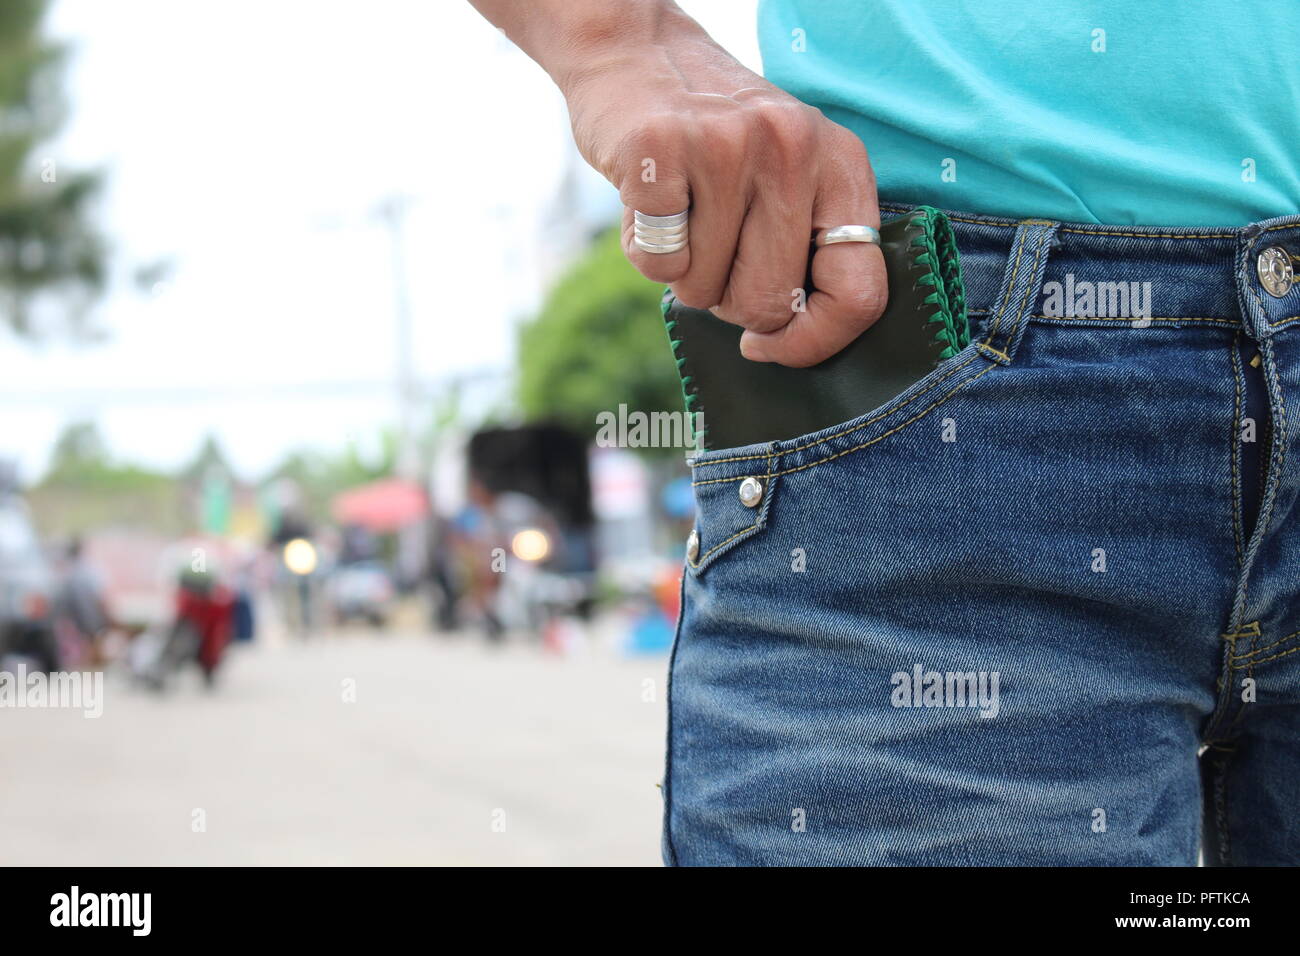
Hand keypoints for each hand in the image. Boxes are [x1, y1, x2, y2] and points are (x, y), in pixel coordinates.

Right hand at [562, 30, 886, 366]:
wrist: (636, 52)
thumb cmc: (716, 140)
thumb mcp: (789, 173)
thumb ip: (806, 247)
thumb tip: (788, 342)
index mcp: (841, 164)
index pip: (859, 292)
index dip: (812, 342)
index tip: (769, 347)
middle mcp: (793, 149)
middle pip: (770, 303)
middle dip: (731, 302)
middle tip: (714, 252)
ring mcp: (726, 145)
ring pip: (706, 289)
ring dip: (684, 273)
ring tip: (682, 214)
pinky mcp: (659, 149)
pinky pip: (658, 263)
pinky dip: (645, 251)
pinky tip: (650, 203)